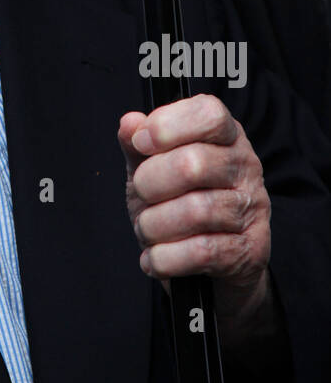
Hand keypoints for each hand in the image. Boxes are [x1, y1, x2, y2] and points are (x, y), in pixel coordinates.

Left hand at [118, 93, 272, 341]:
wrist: (209, 269)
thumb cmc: (177, 206)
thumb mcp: (151, 170)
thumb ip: (138, 146)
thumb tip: (129, 122)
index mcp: (224, 136)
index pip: (209, 114)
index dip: (169, 124)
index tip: (141, 142)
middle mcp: (245, 166)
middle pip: (194, 164)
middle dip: (150, 183)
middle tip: (141, 195)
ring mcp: (252, 208)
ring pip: (196, 211)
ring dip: (155, 226)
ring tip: (147, 230)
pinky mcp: (251, 250)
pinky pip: (202, 252)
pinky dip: (166, 258)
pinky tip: (154, 258)